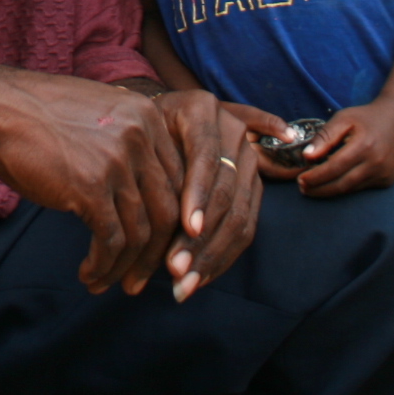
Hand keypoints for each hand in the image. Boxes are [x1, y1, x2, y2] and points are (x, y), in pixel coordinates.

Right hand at [0, 69, 187, 295]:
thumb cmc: (39, 112)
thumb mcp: (99, 111)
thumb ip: (129, 140)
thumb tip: (142, 186)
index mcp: (148, 116)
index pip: (179, 181)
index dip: (172, 223)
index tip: (157, 249)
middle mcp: (141, 137)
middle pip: (168, 211)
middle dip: (156, 254)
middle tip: (140, 280)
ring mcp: (117, 162)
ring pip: (140, 232)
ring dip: (125, 267)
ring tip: (107, 283)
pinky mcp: (91, 187)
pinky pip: (111, 241)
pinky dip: (103, 266)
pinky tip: (89, 275)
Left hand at [149, 90, 279, 300]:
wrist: (160, 119)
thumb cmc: (139, 129)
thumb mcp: (140, 134)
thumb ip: (152, 166)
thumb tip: (157, 220)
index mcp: (202, 109)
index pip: (205, 155)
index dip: (198, 193)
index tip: (188, 228)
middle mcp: (233, 130)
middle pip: (225, 191)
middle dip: (201, 236)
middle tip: (175, 270)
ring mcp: (248, 160)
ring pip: (240, 215)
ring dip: (212, 256)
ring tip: (184, 284)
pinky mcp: (254, 187)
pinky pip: (247, 227)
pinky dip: (223, 256)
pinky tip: (201, 278)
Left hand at [294, 103, 393, 196]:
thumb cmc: (366, 117)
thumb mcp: (343, 118)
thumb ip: (325, 136)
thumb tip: (307, 156)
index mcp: (364, 146)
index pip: (334, 167)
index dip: (316, 176)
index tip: (300, 180)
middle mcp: (376, 163)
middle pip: (342, 184)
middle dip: (320, 189)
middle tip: (303, 188)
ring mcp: (384, 174)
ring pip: (351, 189)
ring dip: (330, 191)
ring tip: (313, 188)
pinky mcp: (387, 180)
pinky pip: (361, 188)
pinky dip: (345, 187)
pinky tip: (333, 182)